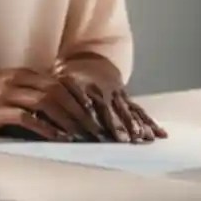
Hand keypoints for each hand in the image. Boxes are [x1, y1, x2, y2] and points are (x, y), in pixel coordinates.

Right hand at [0, 69, 106, 141]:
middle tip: (94, 127)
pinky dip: (45, 127)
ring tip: (81, 134)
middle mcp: (19, 79)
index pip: (60, 81)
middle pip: (59, 91)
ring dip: (68, 118)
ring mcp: (8, 93)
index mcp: (23, 73)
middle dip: (80, 109)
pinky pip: (28, 117)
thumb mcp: (4, 87)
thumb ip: (26, 92)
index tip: (95, 111)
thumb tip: (49, 106)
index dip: (80, 96)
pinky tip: (56, 137)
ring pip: (48, 101)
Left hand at [53, 56, 168, 143]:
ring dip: (135, 125)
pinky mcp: (127, 98)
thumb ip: (55, 98)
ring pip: (128, 110)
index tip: (94, 135)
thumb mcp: (57, 82)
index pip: (87, 106)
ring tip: (142, 138)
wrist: (89, 60)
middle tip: (122, 140)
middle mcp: (104, 91)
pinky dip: (149, 122)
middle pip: (111, 110)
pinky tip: (159, 134)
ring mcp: (118, 94)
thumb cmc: (68, 77)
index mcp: (85, 87)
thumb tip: (41, 112)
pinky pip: (139, 110)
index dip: (90, 120)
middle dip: (116, 125)